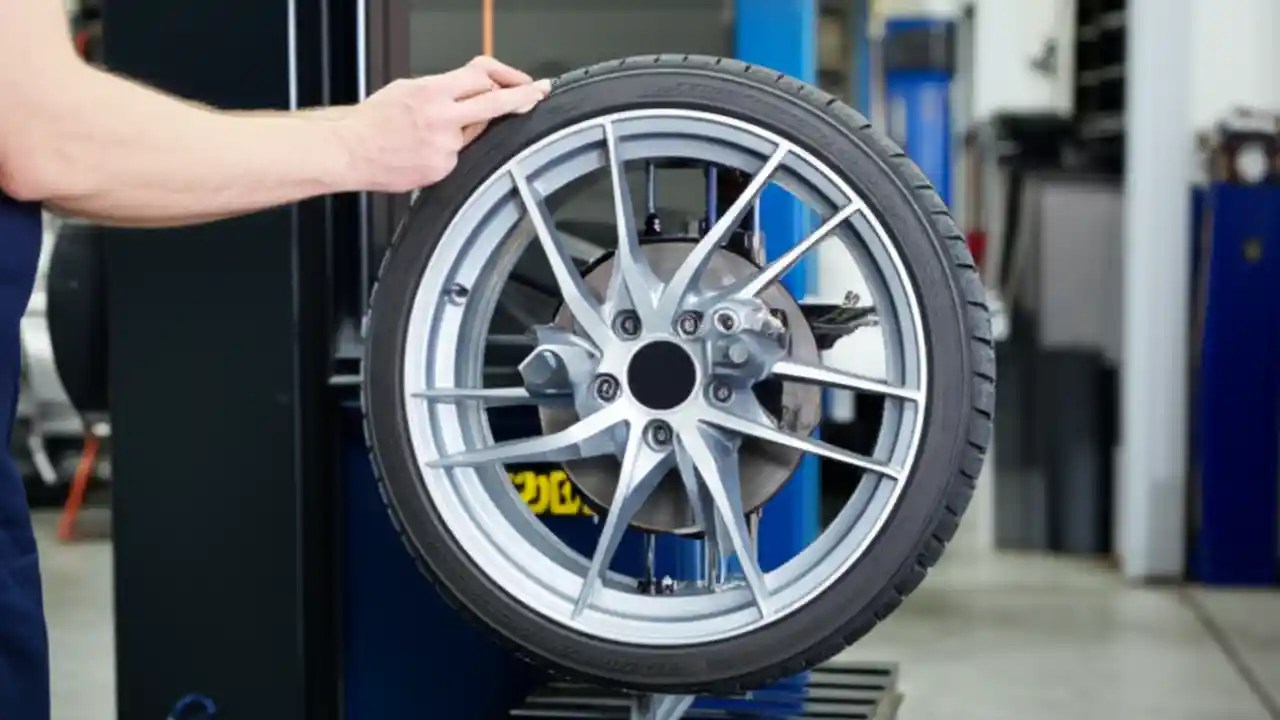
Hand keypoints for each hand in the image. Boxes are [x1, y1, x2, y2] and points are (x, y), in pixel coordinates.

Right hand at [336, 56, 549, 192]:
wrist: (350, 151)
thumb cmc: (373, 120)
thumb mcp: (407, 88)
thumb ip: (442, 89)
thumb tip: (472, 88)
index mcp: (432, 91)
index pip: (481, 78)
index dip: (506, 78)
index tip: (524, 83)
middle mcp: (442, 118)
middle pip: (494, 104)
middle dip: (522, 99)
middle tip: (538, 94)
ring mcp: (445, 146)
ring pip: (475, 132)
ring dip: (466, 127)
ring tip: (431, 130)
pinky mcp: (443, 169)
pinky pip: (459, 156)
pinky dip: (449, 150)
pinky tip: (424, 149)